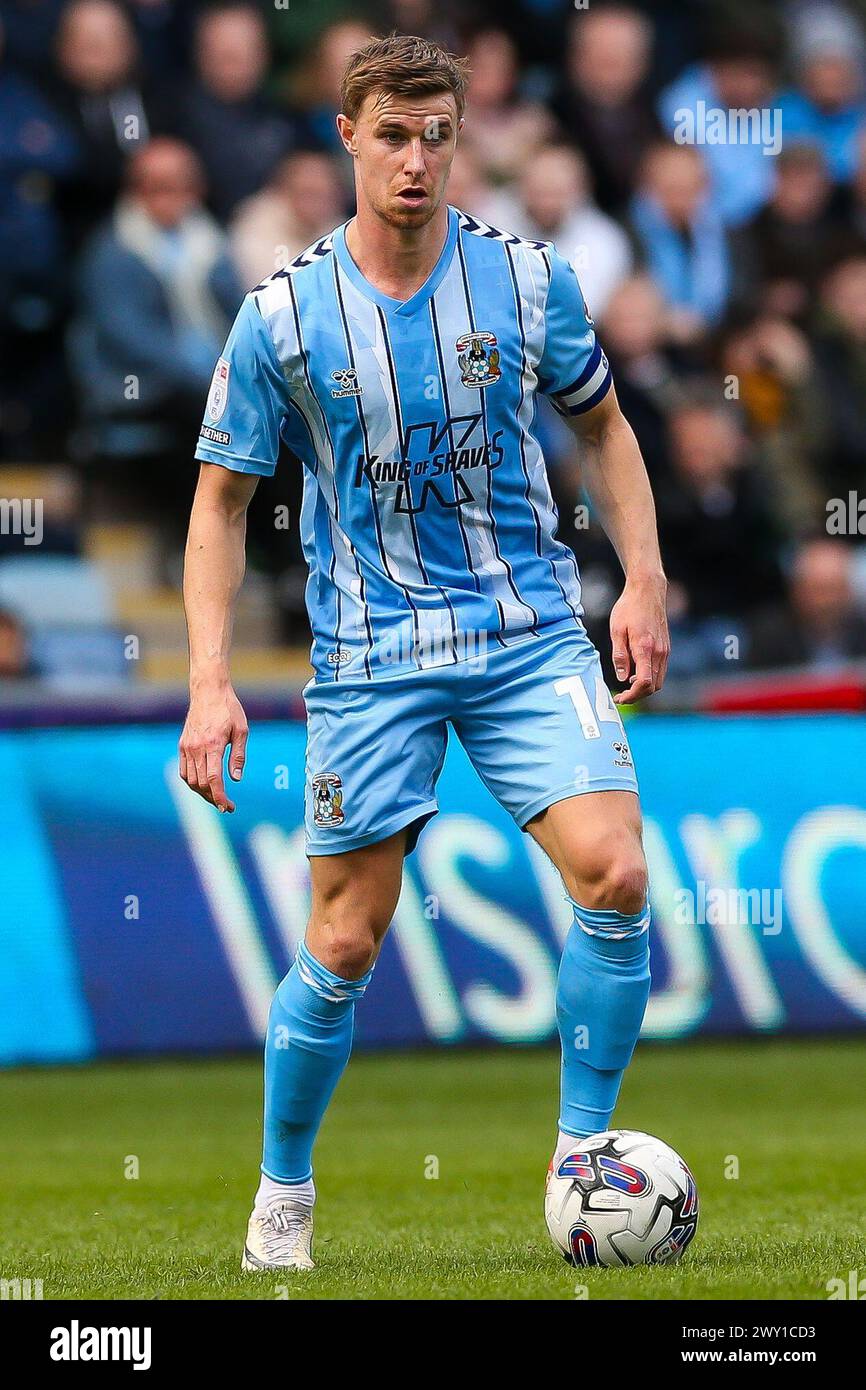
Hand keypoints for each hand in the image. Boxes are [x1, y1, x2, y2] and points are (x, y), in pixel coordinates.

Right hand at [179, 683, 247, 811]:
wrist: (208, 692)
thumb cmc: (229, 709)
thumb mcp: (242, 730)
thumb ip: (238, 755)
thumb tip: (236, 779)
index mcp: (213, 744)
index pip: (213, 779)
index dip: (219, 797)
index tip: (227, 807)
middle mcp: (196, 748)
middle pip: (201, 783)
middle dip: (213, 798)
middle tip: (227, 805)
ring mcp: (187, 747)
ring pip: (190, 780)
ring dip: (203, 792)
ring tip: (216, 797)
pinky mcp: (182, 745)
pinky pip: (184, 771)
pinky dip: (192, 782)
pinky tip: (203, 784)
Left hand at [610, 574, 669, 704]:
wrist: (648, 591)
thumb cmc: (629, 608)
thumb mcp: (616, 630)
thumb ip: (619, 655)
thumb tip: (622, 678)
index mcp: (645, 648)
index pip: (644, 682)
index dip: (632, 695)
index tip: (620, 698)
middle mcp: (659, 652)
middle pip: (654, 686)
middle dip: (638, 696)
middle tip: (621, 696)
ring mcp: (665, 650)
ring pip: (659, 680)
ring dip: (644, 688)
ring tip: (627, 686)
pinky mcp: (666, 648)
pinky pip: (660, 670)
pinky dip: (650, 678)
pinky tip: (636, 673)